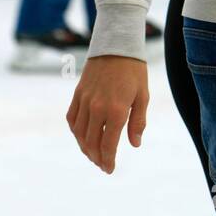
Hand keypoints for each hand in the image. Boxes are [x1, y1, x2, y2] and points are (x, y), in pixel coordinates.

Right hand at [66, 55, 148, 173]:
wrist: (115, 46)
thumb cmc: (134, 71)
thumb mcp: (143, 97)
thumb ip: (138, 122)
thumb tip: (135, 144)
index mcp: (117, 111)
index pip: (109, 144)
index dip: (108, 160)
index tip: (109, 169)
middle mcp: (98, 108)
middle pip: (92, 142)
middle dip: (96, 158)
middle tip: (102, 165)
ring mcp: (85, 101)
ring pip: (79, 133)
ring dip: (84, 147)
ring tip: (92, 155)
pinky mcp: (78, 94)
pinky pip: (72, 118)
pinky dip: (75, 131)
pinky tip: (81, 136)